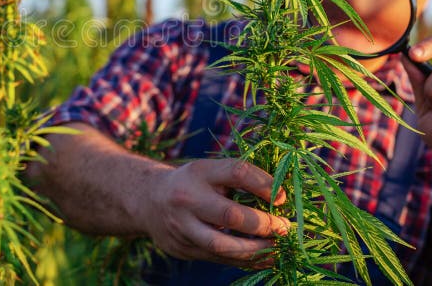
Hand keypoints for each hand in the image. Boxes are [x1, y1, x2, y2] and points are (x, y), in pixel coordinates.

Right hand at [141, 158, 289, 267]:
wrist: (148, 199)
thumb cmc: (192, 182)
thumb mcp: (210, 170)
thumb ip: (239, 178)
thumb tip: (280, 196)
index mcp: (199, 172)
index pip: (236, 173)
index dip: (264, 185)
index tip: (282, 198)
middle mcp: (187, 199)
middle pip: (229, 215)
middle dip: (262, 225)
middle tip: (284, 228)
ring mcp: (182, 227)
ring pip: (222, 246)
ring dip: (255, 250)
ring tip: (276, 248)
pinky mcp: (182, 249)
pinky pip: (218, 259)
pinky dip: (244, 261)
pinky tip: (263, 258)